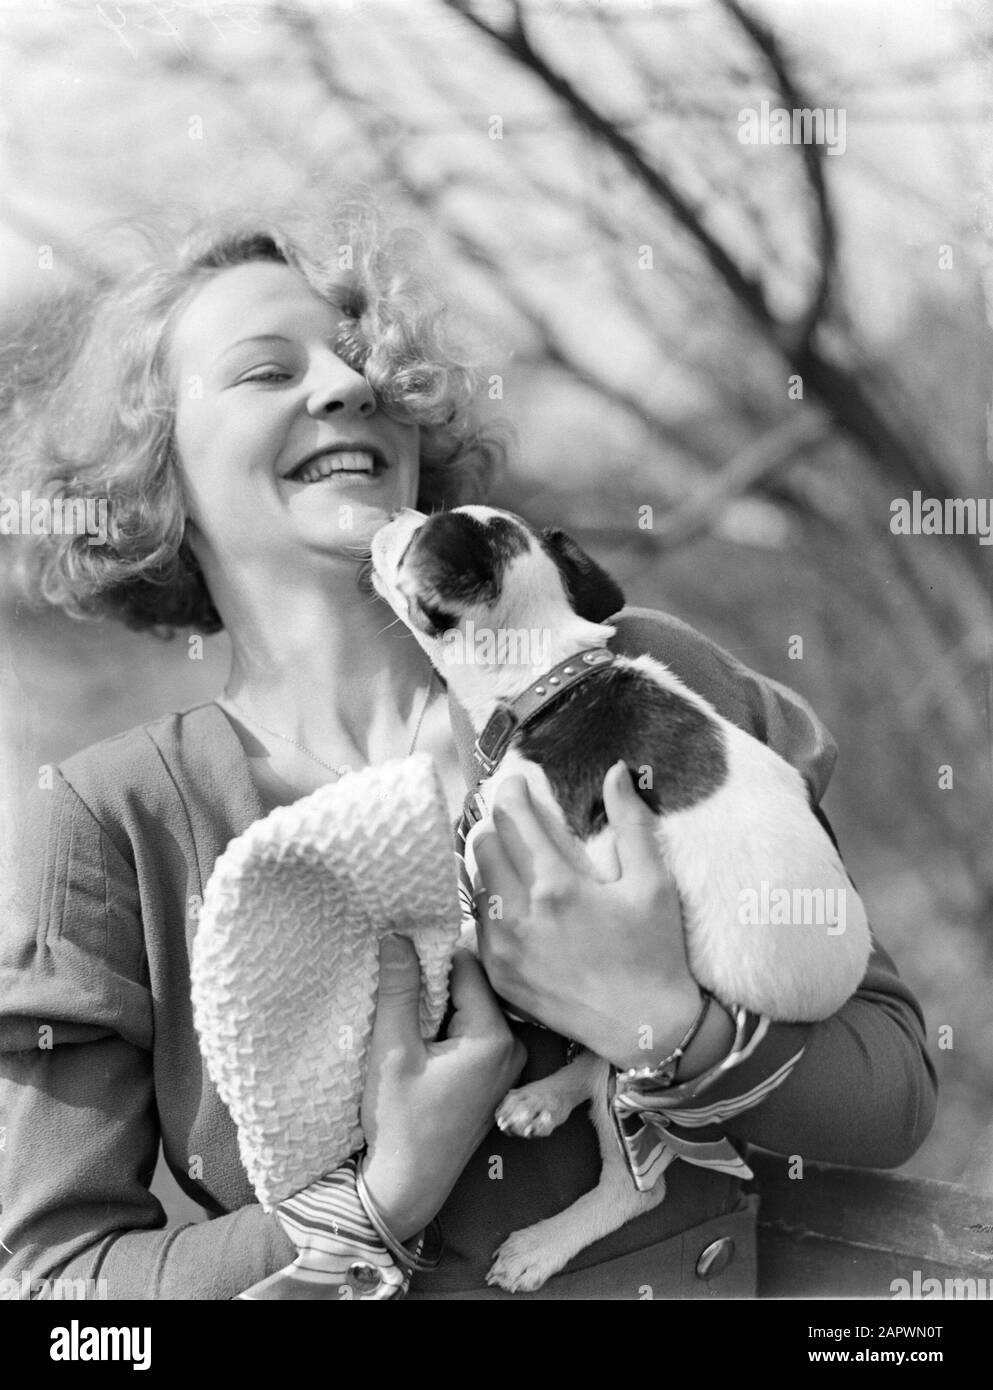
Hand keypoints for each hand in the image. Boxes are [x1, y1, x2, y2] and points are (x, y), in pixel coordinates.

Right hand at [360, 934, 524, 1241]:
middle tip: (400, 975)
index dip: (433, 953)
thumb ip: (398, 990)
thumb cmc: (399, 1124)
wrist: (408, 1187)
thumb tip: (396, 937)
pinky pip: (475, 1028)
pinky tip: (421, 1031)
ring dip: (441, 1000)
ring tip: (405, 1004)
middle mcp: (513, 1046)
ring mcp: (508, 1063)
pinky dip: (450, 1022)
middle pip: (475, 984)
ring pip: (473, 1005)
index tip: (402, 948)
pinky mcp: (496, 1075)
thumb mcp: (392, 1052)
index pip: (468, 966)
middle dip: (438, 976)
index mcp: (494, 1037)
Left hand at [470, 762, 717, 1070]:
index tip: (517, 784)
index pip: (511, 818)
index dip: (510, 791)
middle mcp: (518, 916)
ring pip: (475, 883)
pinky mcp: (497, 974)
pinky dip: (493, 903)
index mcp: (556, 886)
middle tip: (518, 822)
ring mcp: (502, 948)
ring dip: (492, 863)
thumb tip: (616, 771)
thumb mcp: (653, 883)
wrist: (645, 1029)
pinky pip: (479, 922)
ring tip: (518, 861)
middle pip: (482, 844)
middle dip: (498, 824)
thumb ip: (631, 821)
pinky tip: (518, 904)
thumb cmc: (655, 952)